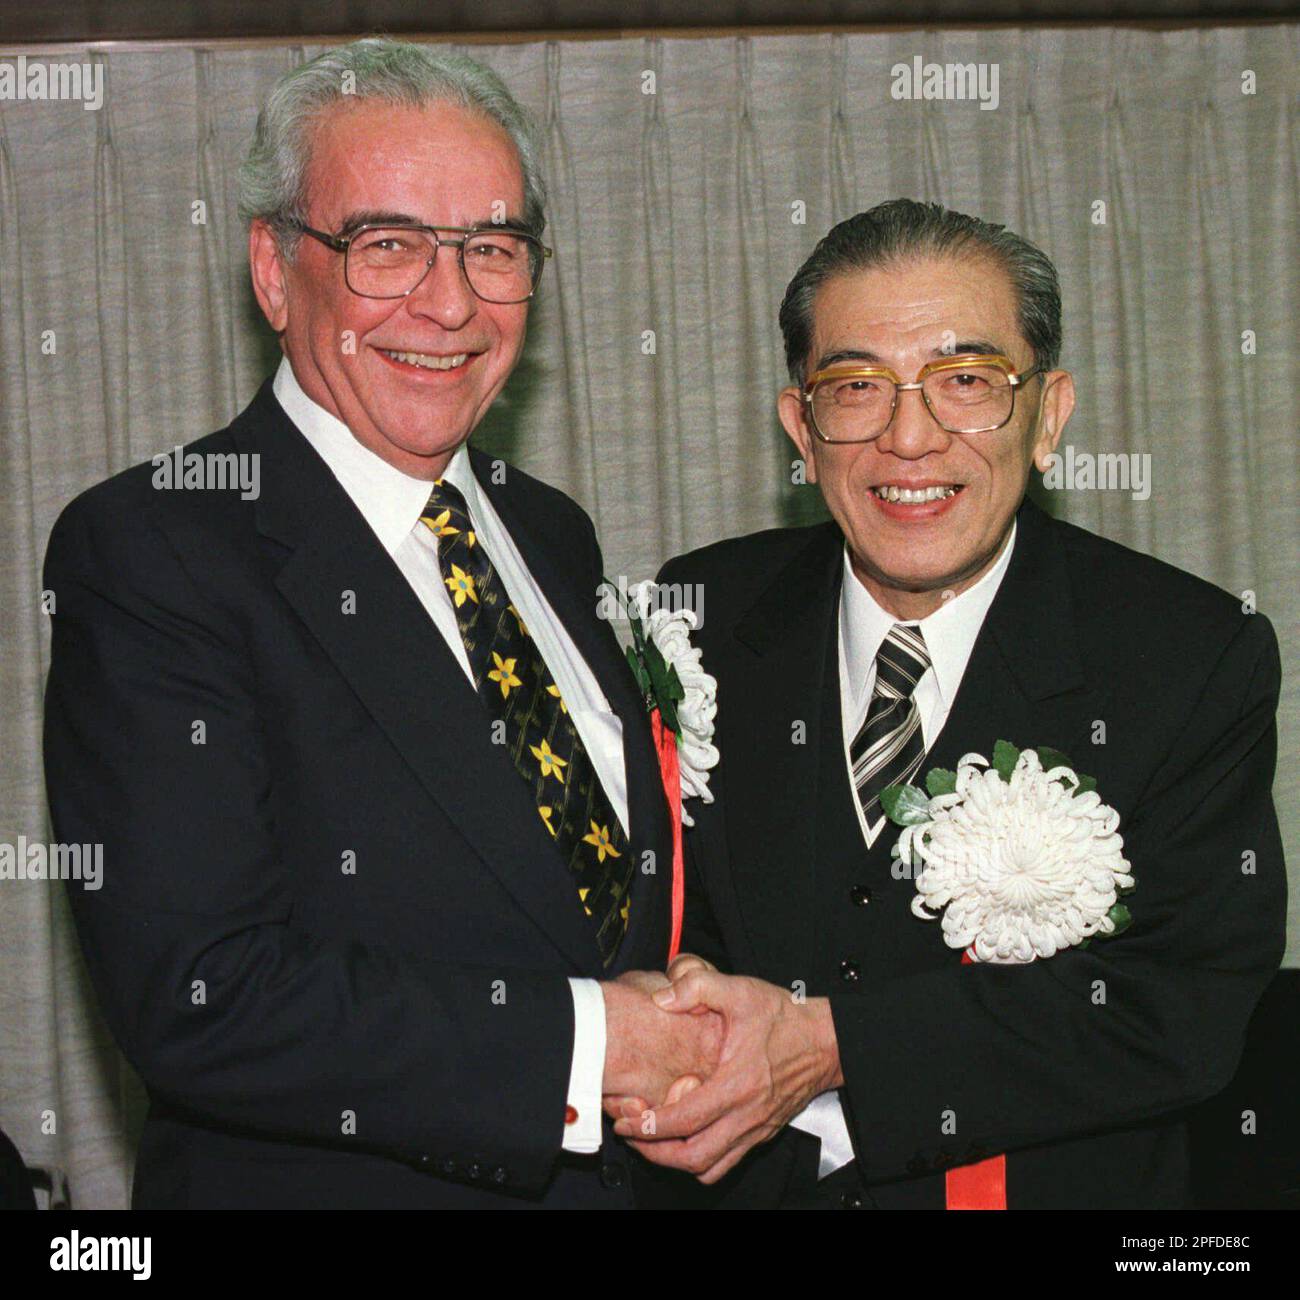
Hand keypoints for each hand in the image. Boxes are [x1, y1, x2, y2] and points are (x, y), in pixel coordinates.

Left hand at [612, 970, 841, 1183]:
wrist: (826, 1040)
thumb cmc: (785, 1018)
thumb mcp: (740, 990)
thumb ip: (698, 986)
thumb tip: (663, 998)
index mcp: (738, 1084)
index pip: (685, 1120)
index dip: (649, 1125)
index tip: (627, 1118)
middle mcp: (747, 1115)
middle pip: (694, 1157)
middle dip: (655, 1152)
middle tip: (632, 1135)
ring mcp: (756, 1128)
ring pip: (710, 1167)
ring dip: (677, 1160)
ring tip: (654, 1142)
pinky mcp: (763, 1132)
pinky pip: (728, 1161)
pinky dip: (703, 1160)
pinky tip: (688, 1139)